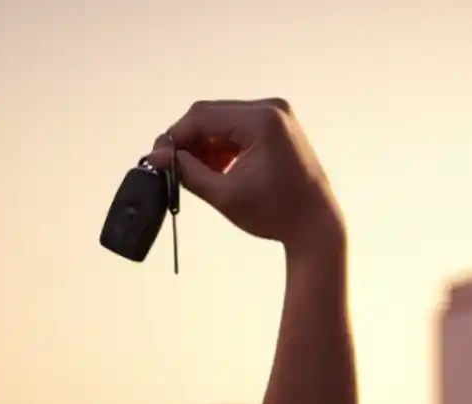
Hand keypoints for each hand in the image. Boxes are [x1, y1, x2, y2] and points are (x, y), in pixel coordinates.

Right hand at [146, 99, 344, 255]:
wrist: (316, 226)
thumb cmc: (277, 214)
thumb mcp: (224, 195)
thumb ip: (186, 172)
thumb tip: (155, 157)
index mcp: (262, 120)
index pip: (202, 116)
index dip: (175, 137)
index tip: (157, 158)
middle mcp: (272, 109)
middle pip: (211, 115)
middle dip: (189, 142)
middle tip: (172, 168)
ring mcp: (276, 116)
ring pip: (222, 123)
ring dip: (205, 146)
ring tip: (196, 175)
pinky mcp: (277, 127)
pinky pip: (238, 130)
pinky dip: (222, 148)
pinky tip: (215, 170)